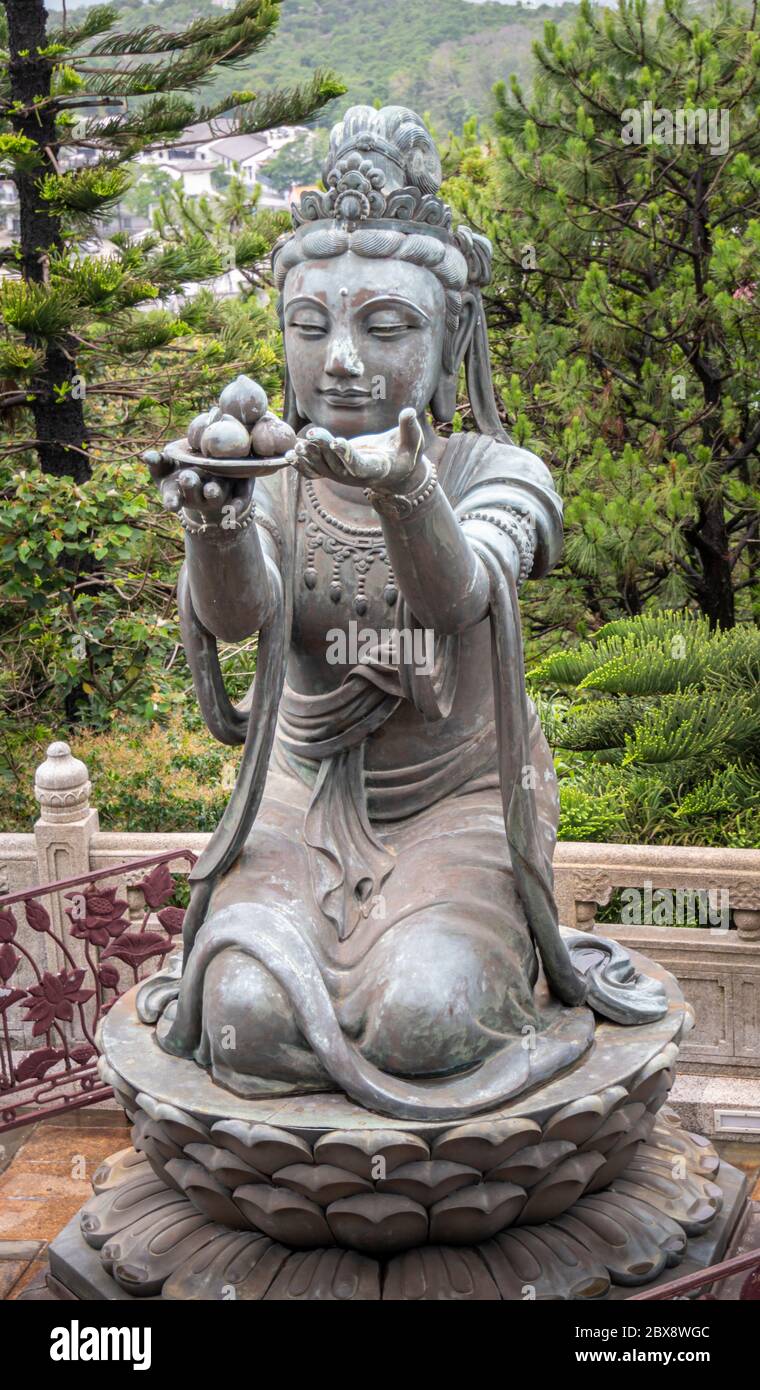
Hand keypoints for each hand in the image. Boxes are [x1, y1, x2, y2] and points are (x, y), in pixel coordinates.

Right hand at [143, 451, 253, 530]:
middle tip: (187, 477)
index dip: (172, 501)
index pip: (172, 497)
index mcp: (178, 490)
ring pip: (215, 496)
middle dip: (191, 486)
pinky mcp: (236, 493)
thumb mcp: (167, 462)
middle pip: (193, 495)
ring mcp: (216, 497)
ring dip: (213, 493)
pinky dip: (238, 503)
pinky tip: (236, 507)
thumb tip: (146, 457)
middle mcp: (196, 496)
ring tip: (211, 489)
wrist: (211, 467)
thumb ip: (158, 461)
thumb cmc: (181, 465)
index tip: (171, 505)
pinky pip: (239, 498)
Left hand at [286, 407, 424, 491]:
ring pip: (322, 468)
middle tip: (311, 436)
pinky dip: (301, 466)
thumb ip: (410, 429)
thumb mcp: (413, 443)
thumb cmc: (405, 454)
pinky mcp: (333, 470)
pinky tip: (289, 456)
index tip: (337, 443)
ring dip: (309, 457)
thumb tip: (409, 411)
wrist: (394, 471)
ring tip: (298, 445)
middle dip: (323, 450)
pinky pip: (314, 472)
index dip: (347, 455)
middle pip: (336, 465)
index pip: (359, 464)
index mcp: (374, 469)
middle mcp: (355, 476)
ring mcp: (342, 475)